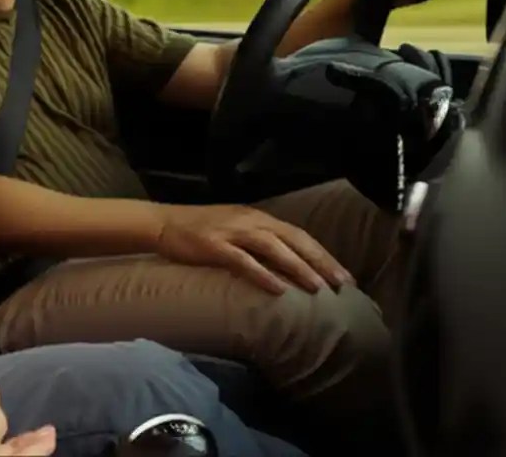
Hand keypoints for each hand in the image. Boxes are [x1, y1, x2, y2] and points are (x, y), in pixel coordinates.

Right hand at [157, 204, 354, 294]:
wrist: (161, 222)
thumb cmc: (199, 230)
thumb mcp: (235, 229)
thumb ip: (259, 241)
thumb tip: (287, 265)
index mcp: (258, 217)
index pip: (299, 235)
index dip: (323, 254)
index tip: (343, 276)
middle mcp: (250, 220)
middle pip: (294, 240)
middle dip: (320, 262)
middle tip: (342, 284)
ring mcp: (231, 232)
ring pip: (274, 248)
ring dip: (298, 267)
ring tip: (318, 288)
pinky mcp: (213, 245)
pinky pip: (243, 260)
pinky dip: (262, 274)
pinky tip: (278, 289)